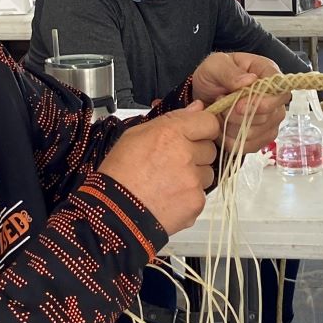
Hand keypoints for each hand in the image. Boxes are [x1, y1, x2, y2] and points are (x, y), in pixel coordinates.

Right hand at [100, 101, 220, 233]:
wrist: (113, 214)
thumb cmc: (119, 175)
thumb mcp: (135, 136)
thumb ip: (171, 119)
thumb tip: (196, 108)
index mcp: (171, 133)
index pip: (209, 122)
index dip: (203, 128)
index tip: (197, 134)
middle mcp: (185, 155)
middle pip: (210, 148)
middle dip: (197, 154)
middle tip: (174, 162)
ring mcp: (193, 180)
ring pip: (208, 173)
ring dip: (195, 176)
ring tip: (169, 182)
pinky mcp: (196, 202)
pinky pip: (202, 194)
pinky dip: (189, 196)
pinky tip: (169, 197)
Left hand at [192, 52, 290, 153]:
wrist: (203, 94)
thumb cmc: (213, 75)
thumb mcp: (214, 65)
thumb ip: (229, 72)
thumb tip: (249, 80)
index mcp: (267, 74)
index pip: (280, 92)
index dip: (261, 102)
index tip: (238, 105)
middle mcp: (274, 98)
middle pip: (269, 116)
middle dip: (239, 115)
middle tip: (221, 104)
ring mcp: (270, 119)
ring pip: (259, 133)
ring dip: (233, 126)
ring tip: (221, 112)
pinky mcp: (261, 136)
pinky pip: (250, 146)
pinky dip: (232, 140)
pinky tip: (223, 127)